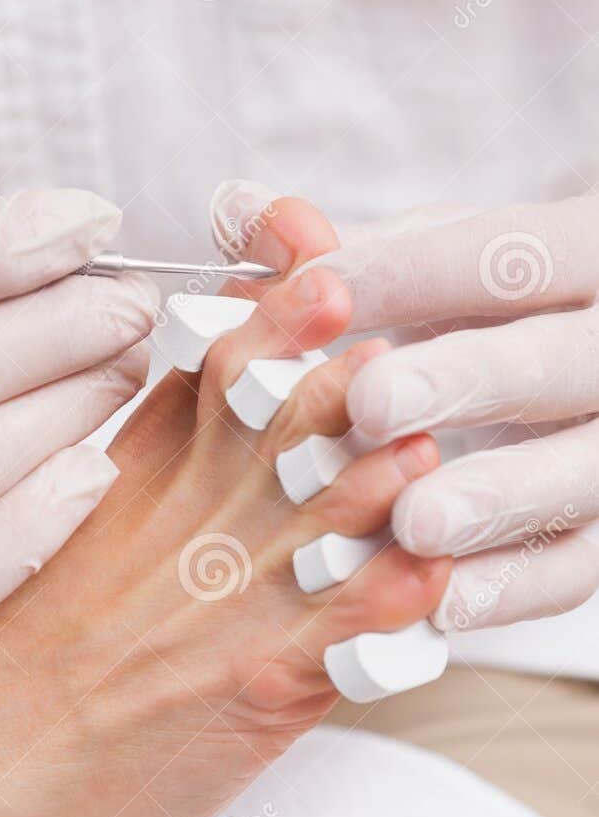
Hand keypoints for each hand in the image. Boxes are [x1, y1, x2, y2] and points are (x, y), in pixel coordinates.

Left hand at [210, 182, 598, 633]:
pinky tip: (441, 600)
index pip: (507, 256)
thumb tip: (251, 216)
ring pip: (580, 476)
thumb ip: (334, 249)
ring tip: (414, 521)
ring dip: (496, 499)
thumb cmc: (469, 317)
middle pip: (556, 362)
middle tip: (372, 403)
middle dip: (464, 380)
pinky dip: (509, 588)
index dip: (412, 273)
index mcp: (580, 257)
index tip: (317, 293)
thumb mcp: (419, 263)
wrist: (555, 391)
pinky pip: (572, 569)